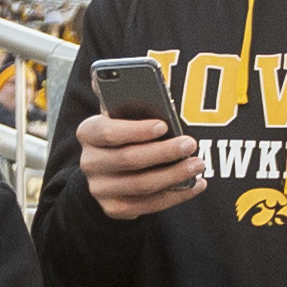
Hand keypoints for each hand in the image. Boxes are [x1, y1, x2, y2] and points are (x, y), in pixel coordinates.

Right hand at [76, 104, 205, 221]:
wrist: (106, 172)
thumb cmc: (121, 135)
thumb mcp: (118, 115)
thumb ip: (124, 101)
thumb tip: (128, 77)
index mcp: (88, 133)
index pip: (107, 132)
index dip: (135, 130)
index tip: (163, 126)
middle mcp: (89, 163)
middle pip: (128, 159)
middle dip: (163, 152)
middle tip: (191, 144)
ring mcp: (100, 189)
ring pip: (141, 185)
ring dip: (174, 175)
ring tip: (198, 164)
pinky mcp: (115, 209)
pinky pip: (149, 205)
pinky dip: (176, 195)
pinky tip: (196, 184)